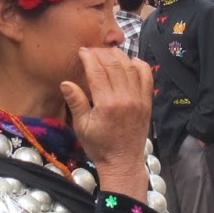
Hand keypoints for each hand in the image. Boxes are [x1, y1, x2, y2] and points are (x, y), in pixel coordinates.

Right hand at [62, 47, 151, 199]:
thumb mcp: (82, 127)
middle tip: (92, 50)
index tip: (82, 51)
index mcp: (107, 104)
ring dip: (118, 56)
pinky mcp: (147, 102)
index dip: (89, 57)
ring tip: (107, 53)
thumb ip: (76, 103)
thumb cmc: (99, 146)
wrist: (123, 162)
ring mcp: (139, 99)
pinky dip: (138, 64)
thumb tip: (66, 82)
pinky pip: (146, 76)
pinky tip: (129, 61)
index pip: (98, 70)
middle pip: (114, 64)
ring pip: (130, 67)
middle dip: (102, 53)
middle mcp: (125, 98)